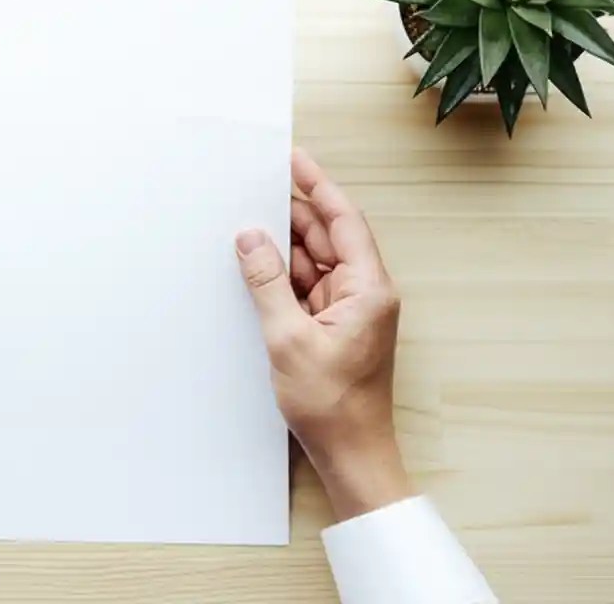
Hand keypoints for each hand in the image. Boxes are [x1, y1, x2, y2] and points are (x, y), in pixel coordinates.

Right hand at [235, 148, 411, 520]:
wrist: (350, 453)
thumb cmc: (333, 404)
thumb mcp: (288, 337)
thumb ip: (267, 282)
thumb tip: (249, 237)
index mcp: (368, 288)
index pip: (343, 220)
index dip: (317, 186)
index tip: (294, 160)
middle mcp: (364, 292)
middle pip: (326, 238)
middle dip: (291, 216)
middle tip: (252, 193)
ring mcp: (349, 310)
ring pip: (313, 263)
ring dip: (282, 249)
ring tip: (245, 230)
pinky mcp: (333, 326)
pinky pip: (305, 288)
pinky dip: (281, 278)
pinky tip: (255, 269)